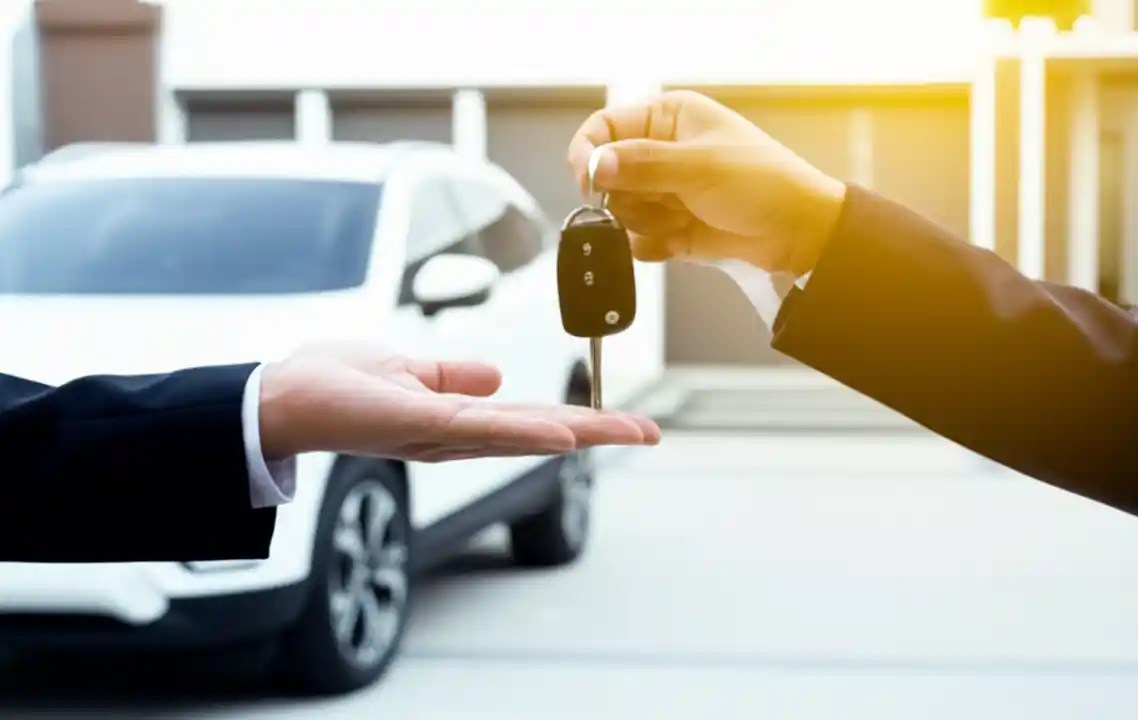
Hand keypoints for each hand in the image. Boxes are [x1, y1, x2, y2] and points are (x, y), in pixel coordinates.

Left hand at [257, 343, 659, 461]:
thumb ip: (451, 375)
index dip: (580, 422)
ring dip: (575, 433)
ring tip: (626, 432)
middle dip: (596, 433)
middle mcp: (454, 436)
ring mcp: (438, 435)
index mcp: (456, 421)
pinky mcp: (415, 427)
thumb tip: (496, 375)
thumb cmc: (331, 384)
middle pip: (538, 433)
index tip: (629, 424)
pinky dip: (521, 431)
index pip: (529, 420)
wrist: (276, 399)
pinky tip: (559, 433)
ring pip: (519, 433)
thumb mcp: (405, 368)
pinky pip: (476, 428)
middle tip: (652, 434)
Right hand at [567, 90, 845, 275]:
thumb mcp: (699, 166)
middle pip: (607, 176)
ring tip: (684, 218)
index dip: (589, 153)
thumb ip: (642, 166)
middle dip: (629, 197)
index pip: (604, 127)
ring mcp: (665, 191)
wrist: (799, 233)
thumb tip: (595, 164)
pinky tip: (682, 237)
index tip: (591, 181)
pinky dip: (654, 245)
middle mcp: (661, 152)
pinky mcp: (670, 227)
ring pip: (620, 212)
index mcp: (668, 118)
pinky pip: (637, 240)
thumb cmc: (764, 184)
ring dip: (647, 222)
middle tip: (663, 201)